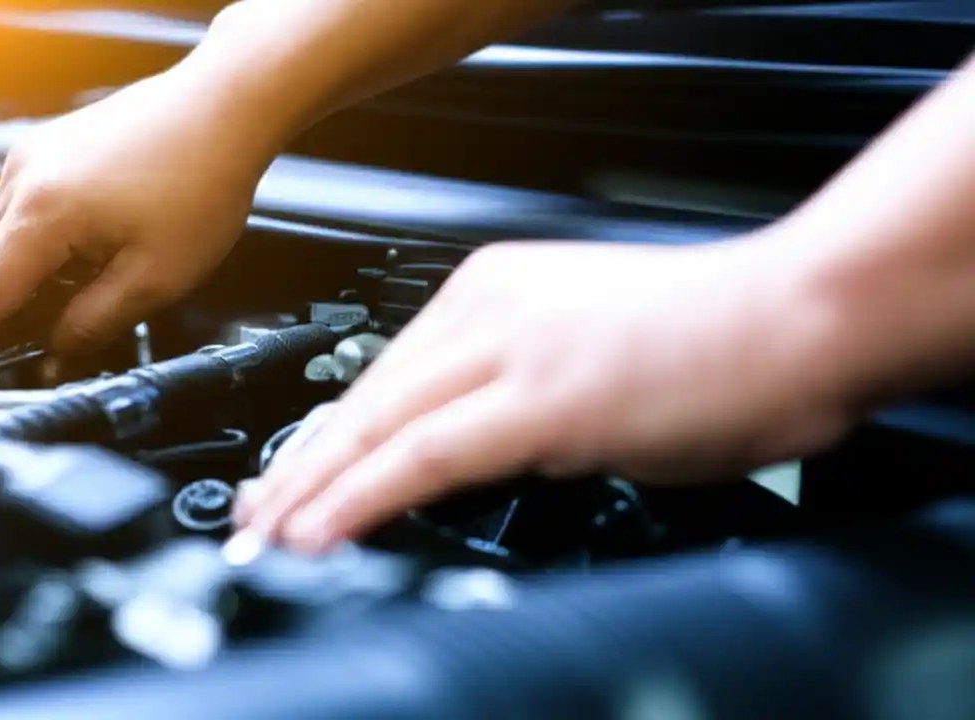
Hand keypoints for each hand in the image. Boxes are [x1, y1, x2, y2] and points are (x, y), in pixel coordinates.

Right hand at [0, 69, 278, 371]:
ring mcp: (32, 156)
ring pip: (0, 239)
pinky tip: (83, 259)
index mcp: (43, 211)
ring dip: (21, 279)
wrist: (223, 107)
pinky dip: (35, 246)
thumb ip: (95, 324)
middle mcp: (24, 177)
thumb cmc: (201, 181)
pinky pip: (21, 210)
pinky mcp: (48, 149)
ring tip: (74, 300)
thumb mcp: (157, 278)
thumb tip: (56, 354)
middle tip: (27, 354)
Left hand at [235, 236, 852, 553]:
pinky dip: (363, 497)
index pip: (385, 370)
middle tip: (255, 510)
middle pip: (364, 395)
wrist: (798, 317)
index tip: (297, 472)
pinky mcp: (540, 398)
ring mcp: (510, 349)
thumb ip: (521, 386)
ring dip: (313, 487)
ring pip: (377, 425)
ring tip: (270, 534)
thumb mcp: (588, 348)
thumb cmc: (717, 338)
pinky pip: (424, 456)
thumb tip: (487, 440)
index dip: (331, 432)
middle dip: (300, 464)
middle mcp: (488, 307)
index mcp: (495, 288)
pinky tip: (324, 529)